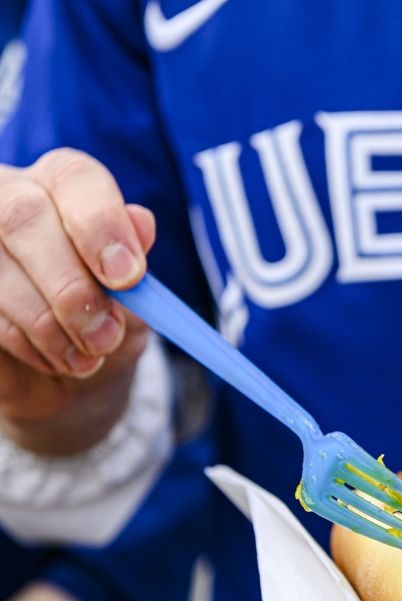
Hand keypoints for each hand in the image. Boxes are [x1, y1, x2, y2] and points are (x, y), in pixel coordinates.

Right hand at [0, 149, 154, 454]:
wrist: (67, 375)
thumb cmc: (104, 320)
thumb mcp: (133, 298)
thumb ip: (134, 261)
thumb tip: (142, 221)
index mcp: (64, 187)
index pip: (75, 179)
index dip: (102, 224)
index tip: (128, 276)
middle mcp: (11, 197)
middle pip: (24, 218)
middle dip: (71, 286)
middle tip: (106, 335)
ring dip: (49, 326)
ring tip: (88, 357)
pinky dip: (24, 342)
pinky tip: (53, 358)